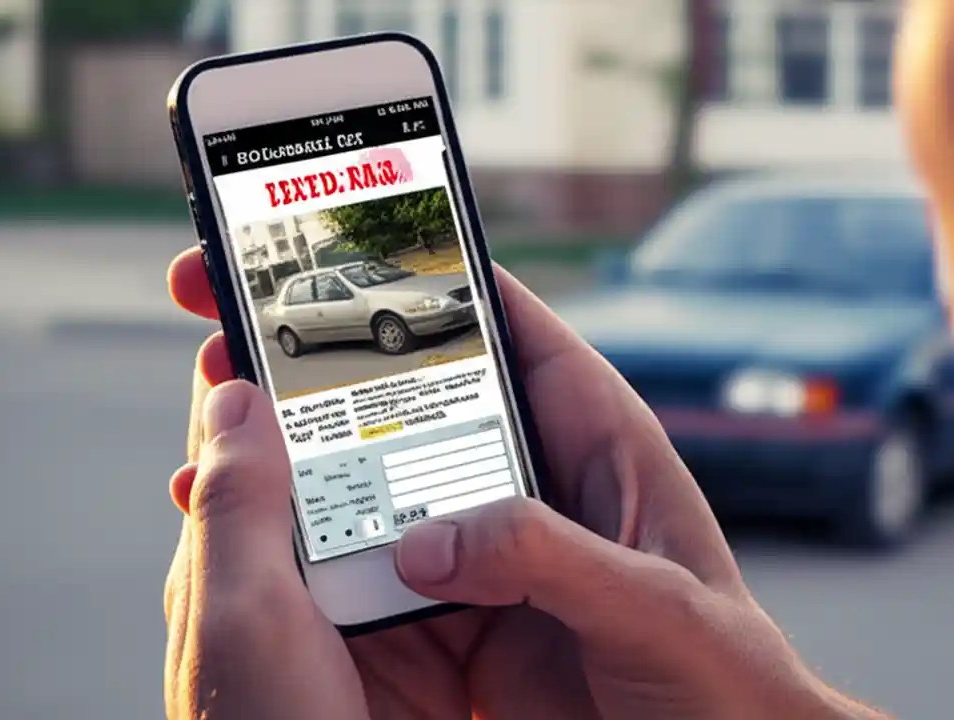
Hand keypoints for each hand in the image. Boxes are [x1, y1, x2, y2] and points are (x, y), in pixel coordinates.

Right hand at [164, 251, 882, 718]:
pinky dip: (327, 556)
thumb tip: (427, 541)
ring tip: (227, 430)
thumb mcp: (652, 605)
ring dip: (319, 461)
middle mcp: (541, 484)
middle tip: (247, 326)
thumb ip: (550, 558)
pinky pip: (385, 570)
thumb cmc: (727, 675)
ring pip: (393, 482)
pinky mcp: (469, 614)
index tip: (348, 245)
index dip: (439, 281)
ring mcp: (499, 548)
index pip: (517, 334)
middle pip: (429, 400)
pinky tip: (272, 542)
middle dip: (342, 364)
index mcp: (602, 445)